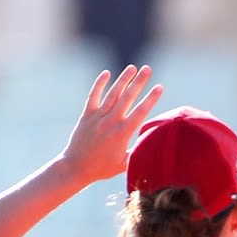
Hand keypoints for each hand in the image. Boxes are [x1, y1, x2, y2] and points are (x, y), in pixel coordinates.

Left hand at [60, 66, 163, 184]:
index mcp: (122, 134)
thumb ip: (137, 151)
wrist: (76, 167)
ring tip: (132, 67)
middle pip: (128, 98)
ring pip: (113, 94)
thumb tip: (152, 142)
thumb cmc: (102, 169)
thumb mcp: (125, 164)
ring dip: (123, 79)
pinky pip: (93, 96)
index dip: (151, 99)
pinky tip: (107, 73)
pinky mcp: (86, 115)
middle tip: (148, 69)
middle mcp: (110, 122)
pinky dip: (99, 84)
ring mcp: (97, 117)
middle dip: (139, 82)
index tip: (159, 87)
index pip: (140, 112)